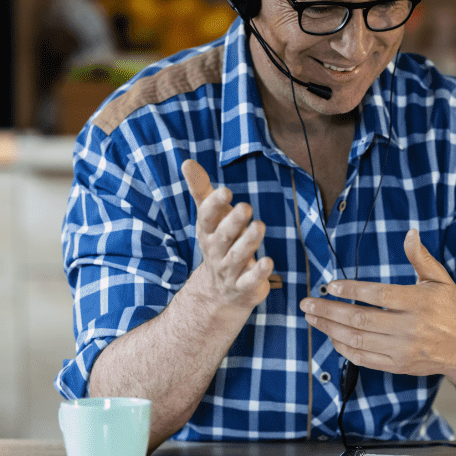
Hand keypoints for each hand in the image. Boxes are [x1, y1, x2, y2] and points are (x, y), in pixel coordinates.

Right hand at [181, 159, 272, 312]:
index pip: (207, 218)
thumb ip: (201, 191)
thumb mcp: (209, 218)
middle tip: (245, 207)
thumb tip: (187, 162)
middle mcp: (216, 251)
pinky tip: (268, 262)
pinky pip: (250, 280)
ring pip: (238, 256)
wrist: (219, 293)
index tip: (226, 191)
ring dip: (249, 242)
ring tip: (260, 226)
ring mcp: (230, 270)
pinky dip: (258, 272)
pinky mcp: (245, 286)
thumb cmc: (218, 243)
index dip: (215, 205)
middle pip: (224, 236)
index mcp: (208, 232)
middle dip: (233, 222)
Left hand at [299, 229, 455, 379]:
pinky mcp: (398, 365)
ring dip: (330, 329)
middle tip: (307, 303)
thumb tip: (410, 233)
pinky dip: (344, 348)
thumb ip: (421, 258)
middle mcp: (409, 328)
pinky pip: (364, 359)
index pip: (378, 296)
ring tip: (312, 317)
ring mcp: (402, 350)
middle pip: (361, 320)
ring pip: (358, 340)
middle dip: (329, 311)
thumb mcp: (440, 279)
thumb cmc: (452, 310)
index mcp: (418, 303)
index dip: (351, 291)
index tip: (330, 285)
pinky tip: (331, 336)